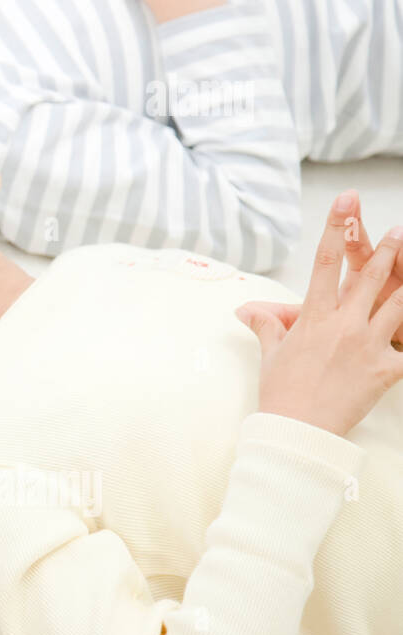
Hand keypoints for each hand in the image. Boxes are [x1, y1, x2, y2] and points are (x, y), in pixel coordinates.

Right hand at [235, 192, 402, 436]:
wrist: (299, 429)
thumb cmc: (282, 392)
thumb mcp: (272, 355)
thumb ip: (268, 325)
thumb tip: (247, 310)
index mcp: (313, 318)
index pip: (324, 263)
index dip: (335, 229)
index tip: (345, 204)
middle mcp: (343, 325)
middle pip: (370, 277)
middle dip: (385, 250)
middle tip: (397, 231)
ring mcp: (368, 345)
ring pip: (397, 305)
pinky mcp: (386, 370)